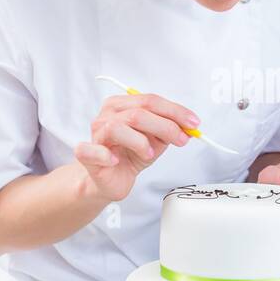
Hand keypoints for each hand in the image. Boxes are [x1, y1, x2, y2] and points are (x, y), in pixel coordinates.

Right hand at [75, 93, 198, 202]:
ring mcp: (95, 134)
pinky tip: (116, 160)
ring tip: (149, 153)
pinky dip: (106, 155)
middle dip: (165, 126)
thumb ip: (169, 130)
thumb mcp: (155, 140)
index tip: (193, 123)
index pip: (150, 101)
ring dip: (140, 142)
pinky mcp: (86, 154)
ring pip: (118, 127)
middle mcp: (107, 115)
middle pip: (138, 113)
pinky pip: (92, 150)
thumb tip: (187, 127)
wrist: (112, 179)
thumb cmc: (130, 155)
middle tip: (181, 139)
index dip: (174, 111)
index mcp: (122, 105)